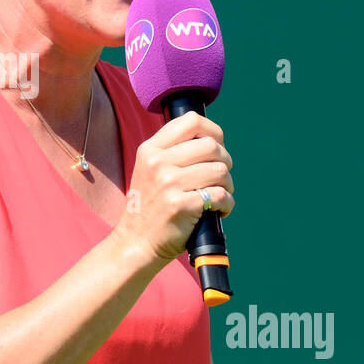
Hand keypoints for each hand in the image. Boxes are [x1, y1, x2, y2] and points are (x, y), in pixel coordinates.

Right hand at [111, 111, 234, 265]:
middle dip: (225, 161)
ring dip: (228, 185)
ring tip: (219, 196)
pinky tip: (219, 210)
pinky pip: (220, 195)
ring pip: (220, 170)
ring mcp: (168, 183)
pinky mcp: (181, 205)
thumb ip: (172, 151)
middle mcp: (158, 162)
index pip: (191, 121)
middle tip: (221, 177)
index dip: (213, 131)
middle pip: (211, 145)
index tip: (217, 146)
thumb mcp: (149, 170)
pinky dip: (227, 204)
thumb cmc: (150, 206)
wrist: (136, 242)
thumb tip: (212, 139)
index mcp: (150, 149)